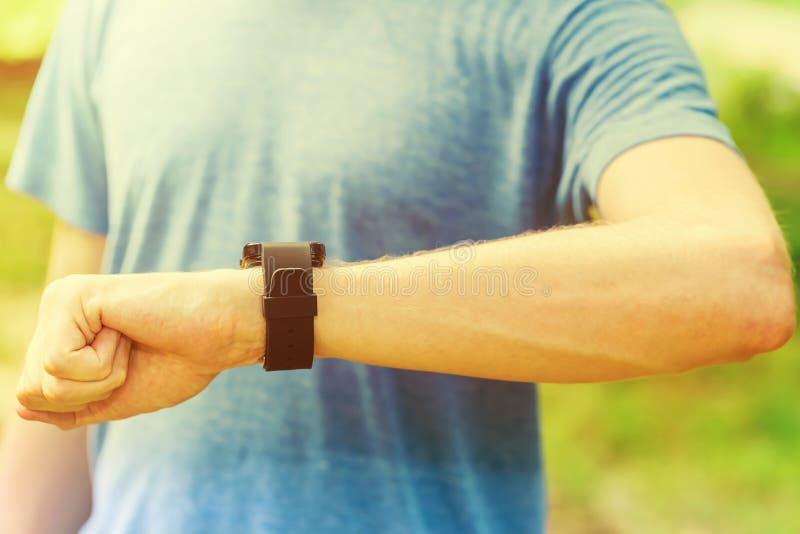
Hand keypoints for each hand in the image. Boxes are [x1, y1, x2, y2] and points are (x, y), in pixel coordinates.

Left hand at [15, 270, 263, 428]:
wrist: (220, 334)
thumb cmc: (180, 360)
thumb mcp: (115, 397)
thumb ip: (67, 406)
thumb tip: (19, 407)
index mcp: (63, 333)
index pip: (31, 395)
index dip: (81, 401)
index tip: (125, 368)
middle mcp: (55, 311)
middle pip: (30, 390)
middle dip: (88, 393)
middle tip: (129, 358)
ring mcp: (61, 301)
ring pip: (43, 381)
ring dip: (99, 379)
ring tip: (129, 345)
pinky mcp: (72, 296)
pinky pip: (61, 363)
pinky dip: (103, 365)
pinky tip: (126, 334)